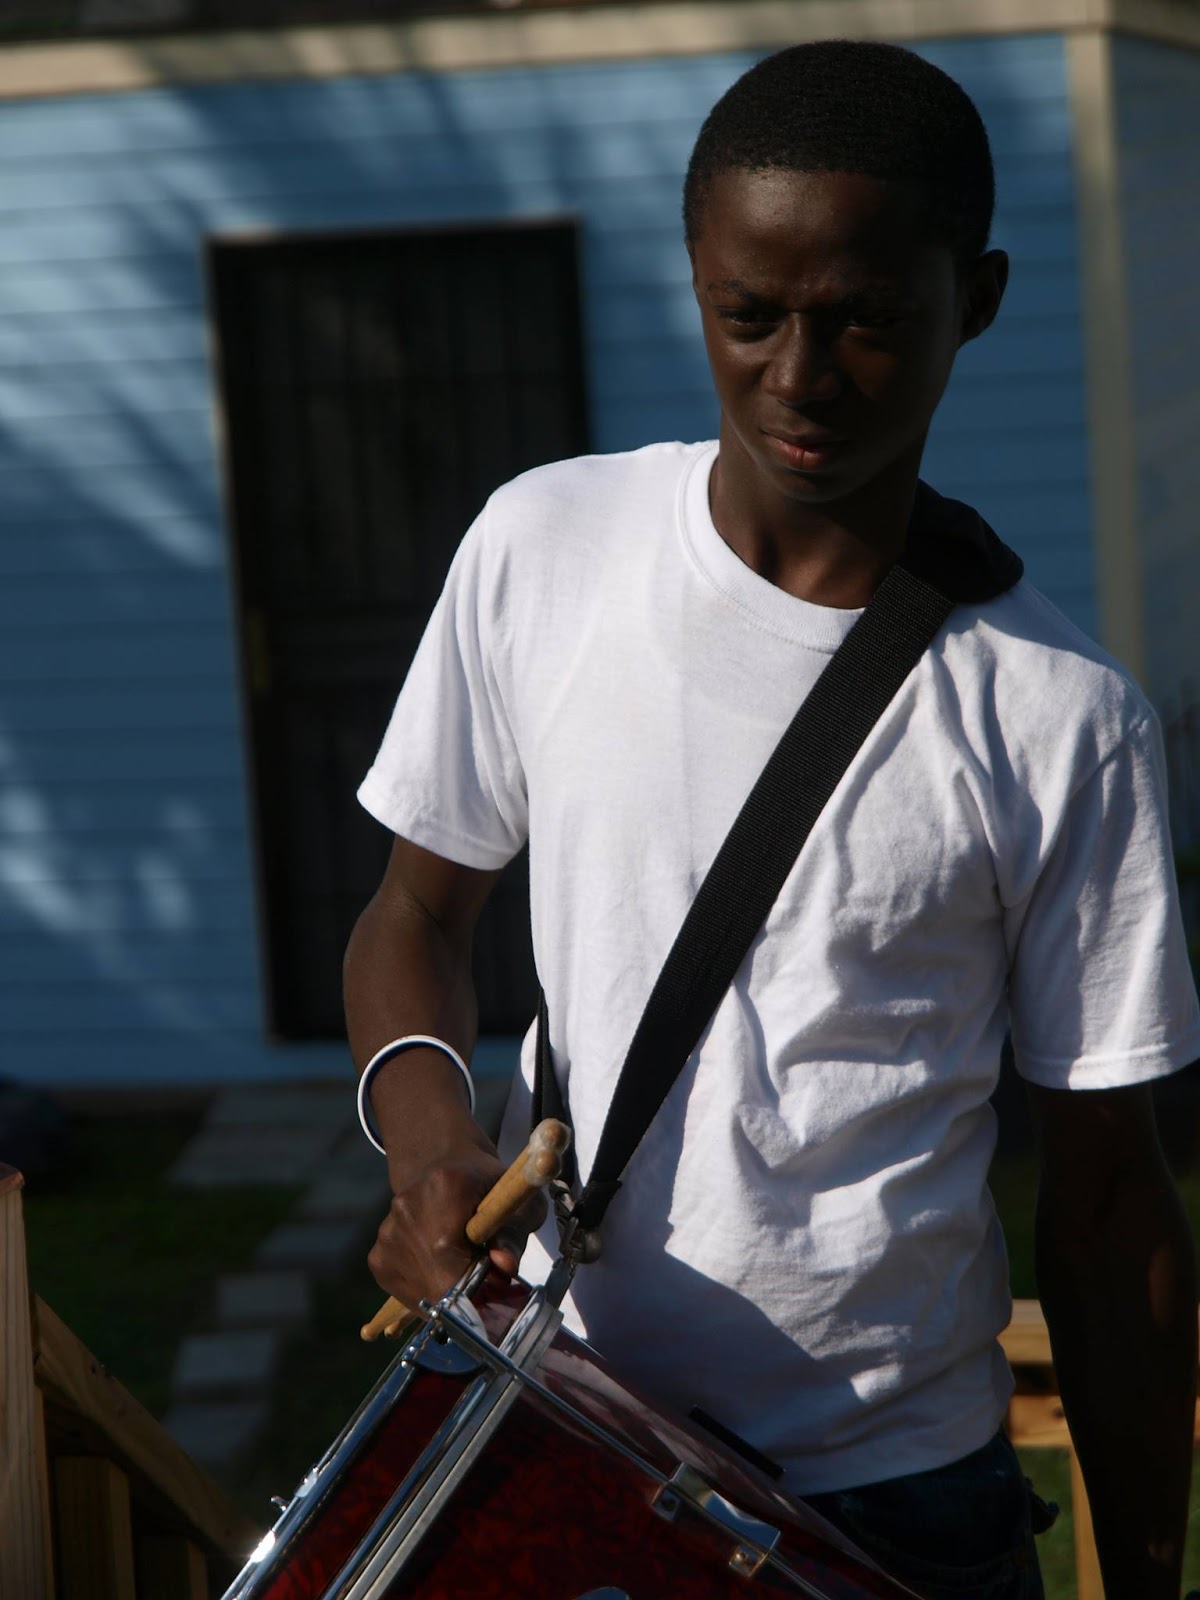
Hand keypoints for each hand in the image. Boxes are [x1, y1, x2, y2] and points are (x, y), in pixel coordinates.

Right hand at [367, 1140, 547, 1310]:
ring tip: (464, 1266)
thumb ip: (515, 1233)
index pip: (449, 1250)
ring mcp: (387, 1234)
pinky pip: (408, 1293)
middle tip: (487, 1279)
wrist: (445, 1168)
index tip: (497, 1283)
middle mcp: (405, 1209)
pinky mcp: (378, 1258)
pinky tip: (444, 1269)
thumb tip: (505, 1266)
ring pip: (422, 1292)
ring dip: (449, 1293)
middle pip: (435, 1278)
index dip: (476, 1279)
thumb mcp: (518, 1201)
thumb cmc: (489, 1188)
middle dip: (467, 1292)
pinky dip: (431, 1293)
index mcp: (444, 1186)